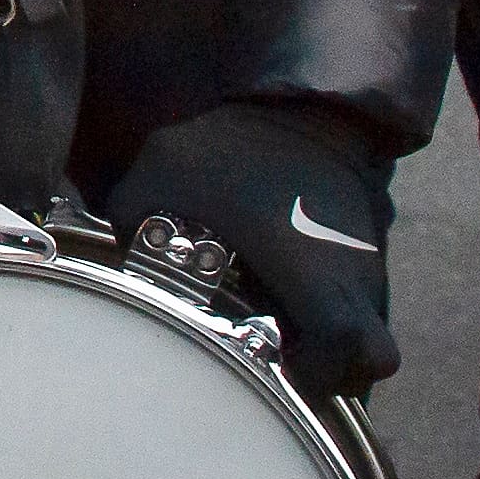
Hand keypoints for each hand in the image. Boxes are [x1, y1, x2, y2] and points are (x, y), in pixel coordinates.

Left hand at [106, 103, 399, 395]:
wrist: (300, 102)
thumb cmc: (235, 144)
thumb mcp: (164, 172)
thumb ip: (132, 217)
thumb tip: (107, 253)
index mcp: (314, 270)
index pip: (349, 349)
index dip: (317, 375)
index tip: (276, 365)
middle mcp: (354, 276)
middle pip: (372, 362)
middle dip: (331, 376)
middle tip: (279, 362)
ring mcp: (367, 266)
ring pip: (367, 336)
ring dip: (326, 346)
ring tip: (274, 331)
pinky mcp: (365, 255)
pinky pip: (357, 305)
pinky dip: (327, 314)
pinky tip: (283, 299)